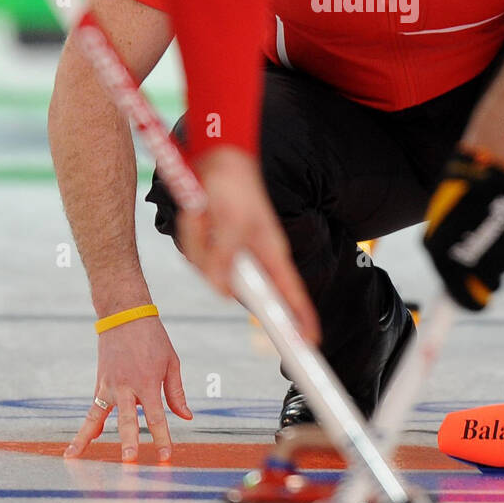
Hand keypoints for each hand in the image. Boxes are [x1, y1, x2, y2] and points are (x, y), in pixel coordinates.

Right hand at [64, 317, 191, 462]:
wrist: (125, 315)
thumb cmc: (153, 339)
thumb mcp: (171, 362)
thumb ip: (176, 392)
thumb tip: (186, 417)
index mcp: (148, 382)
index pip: (156, 416)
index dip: (161, 438)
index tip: (165, 456)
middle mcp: (126, 386)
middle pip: (127, 420)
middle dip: (128, 442)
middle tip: (129, 462)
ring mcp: (109, 385)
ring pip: (97, 416)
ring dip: (87, 437)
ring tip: (75, 457)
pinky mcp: (100, 383)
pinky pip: (93, 407)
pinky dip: (89, 425)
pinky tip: (85, 442)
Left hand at [179, 145, 319, 342]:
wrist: (215, 159)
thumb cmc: (234, 188)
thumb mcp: (230, 225)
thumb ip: (225, 261)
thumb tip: (222, 293)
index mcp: (272, 253)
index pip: (292, 293)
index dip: (302, 319)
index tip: (310, 343)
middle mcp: (255, 257)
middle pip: (241, 288)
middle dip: (224, 271)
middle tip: (229, 278)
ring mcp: (233, 253)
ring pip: (211, 272)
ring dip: (201, 244)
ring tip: (203, 214)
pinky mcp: (212, 246)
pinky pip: (196, 257)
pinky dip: (192, 238)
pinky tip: (198, 216)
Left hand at [423, 147, 503, 309]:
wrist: (491, 164)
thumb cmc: (461, 192)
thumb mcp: (443, 223)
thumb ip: (449, 253)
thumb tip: (456, 283)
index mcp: (442, 255)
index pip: (461, 298)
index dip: (470, 303)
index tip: (478, 304)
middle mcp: (471, 259)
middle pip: (490, 285)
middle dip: (490, 275)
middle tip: (486, 254)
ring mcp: (497, 251)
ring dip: (502, 255)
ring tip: (493, 226)